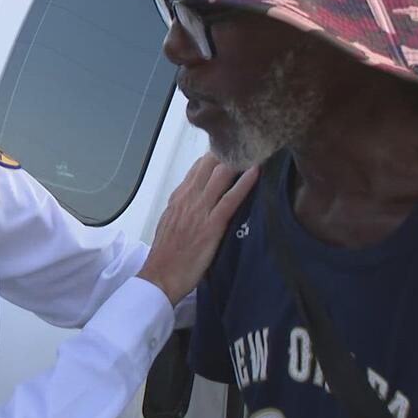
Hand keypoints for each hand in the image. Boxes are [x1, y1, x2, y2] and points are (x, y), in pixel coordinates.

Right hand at [138, 154, 258, 305]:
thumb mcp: (169, 223)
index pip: (197, 169)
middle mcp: (188, 199)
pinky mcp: (211, 225)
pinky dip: (244, 183)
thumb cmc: (166, 255)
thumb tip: (194, 198)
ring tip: (255, 148)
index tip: (230, 147)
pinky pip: (230, 199)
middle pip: (208, 166)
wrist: (160, 276)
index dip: (214, 156)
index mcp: (178, 198)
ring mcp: (200, 211)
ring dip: (238, 161)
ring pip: (220, 176)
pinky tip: (256, 171)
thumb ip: (181, 207)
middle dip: (227, 151)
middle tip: (247, 142)